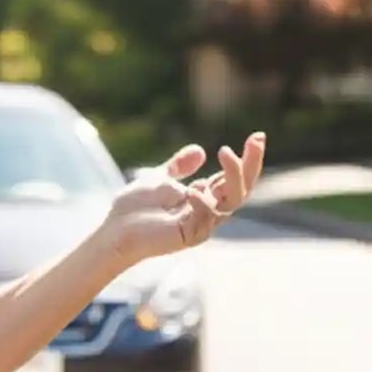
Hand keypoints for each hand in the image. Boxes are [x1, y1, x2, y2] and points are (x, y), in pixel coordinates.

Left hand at [102, 132, 266, 266]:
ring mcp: (200, 225)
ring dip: (233, 176)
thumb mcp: (158, 178)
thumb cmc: (133, 209)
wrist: (113, 231)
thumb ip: (178, 167)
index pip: (233, 179)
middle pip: (241, 190)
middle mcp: (207, 212)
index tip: (258, 136)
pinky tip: (192, 189)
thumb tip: (201, 150)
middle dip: (251, 165)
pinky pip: (206, 218)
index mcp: (202, 198)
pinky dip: (203, 201)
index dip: (247, 160)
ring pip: (232, 202)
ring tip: (225, 153)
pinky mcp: (189, 236)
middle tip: (256, 140)